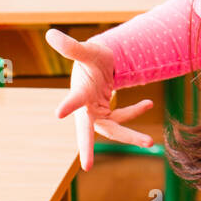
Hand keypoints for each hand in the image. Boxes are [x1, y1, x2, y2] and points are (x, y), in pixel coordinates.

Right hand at [45, 29, 154, 169]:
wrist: (99, 64)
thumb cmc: (91, 59)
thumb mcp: (87, 51)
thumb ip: (72, 46)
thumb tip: (50, 33)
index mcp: (80, 92)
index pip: (73, 99)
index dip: (68, 105)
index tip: (59, 113)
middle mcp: (87, 108)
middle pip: (88, 129)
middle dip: (88, 147)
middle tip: (87, 167)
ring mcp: (98, 113)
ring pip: (113, 130)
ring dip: (130, 136)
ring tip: (150, 142)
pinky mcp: (108, 114)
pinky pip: (122, 118)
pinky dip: (135, 111)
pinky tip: (148, 104)